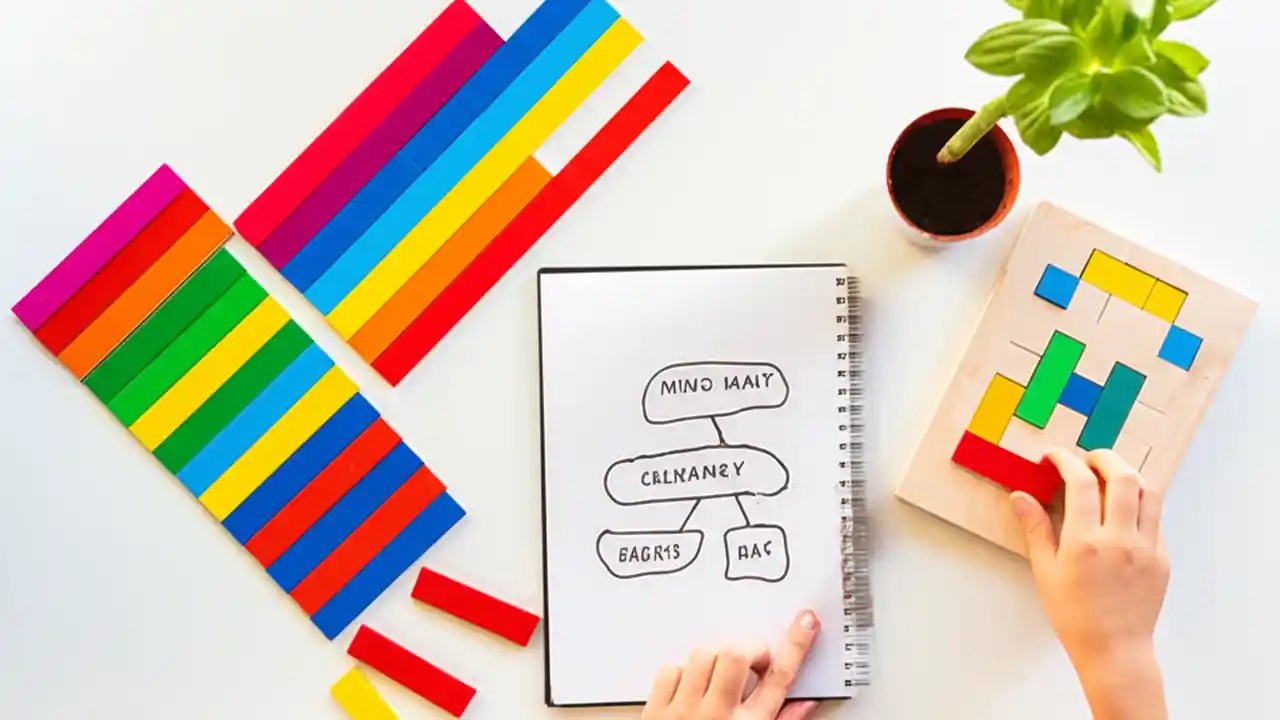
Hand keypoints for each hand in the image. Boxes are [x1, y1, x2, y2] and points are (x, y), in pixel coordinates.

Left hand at [640, 610, 821, 719]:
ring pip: (703, 655)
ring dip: (716, 659)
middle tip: (753, 662)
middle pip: (737, 654)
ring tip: (719, 679)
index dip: (796, 645)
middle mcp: (717, 717)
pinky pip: (670, 670)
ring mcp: (683, 712)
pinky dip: (682, 673)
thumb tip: (805, 704)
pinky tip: (690, 689)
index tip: (806, 622)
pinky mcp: (655, 711)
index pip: (780, 678)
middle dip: (750, 649)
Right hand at [1013, 448, 1169, 719]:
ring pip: (1149, 491)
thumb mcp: (1045, 571)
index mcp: (1086, 543)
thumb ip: (1036, 528)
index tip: (1053, 456)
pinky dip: (1140, 501)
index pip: (1080, 483)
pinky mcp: (1162, 557)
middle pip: (1122, 476)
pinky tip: (1122, 507)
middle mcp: (1120, 539)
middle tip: (1086, 459)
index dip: (1065, 460)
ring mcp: (1147, 547)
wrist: (1114, 649)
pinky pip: (1157, 516)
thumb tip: (1020, 496)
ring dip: (1128, 474)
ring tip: (1109, 476)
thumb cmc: (1074, 615)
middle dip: (1102, 457)